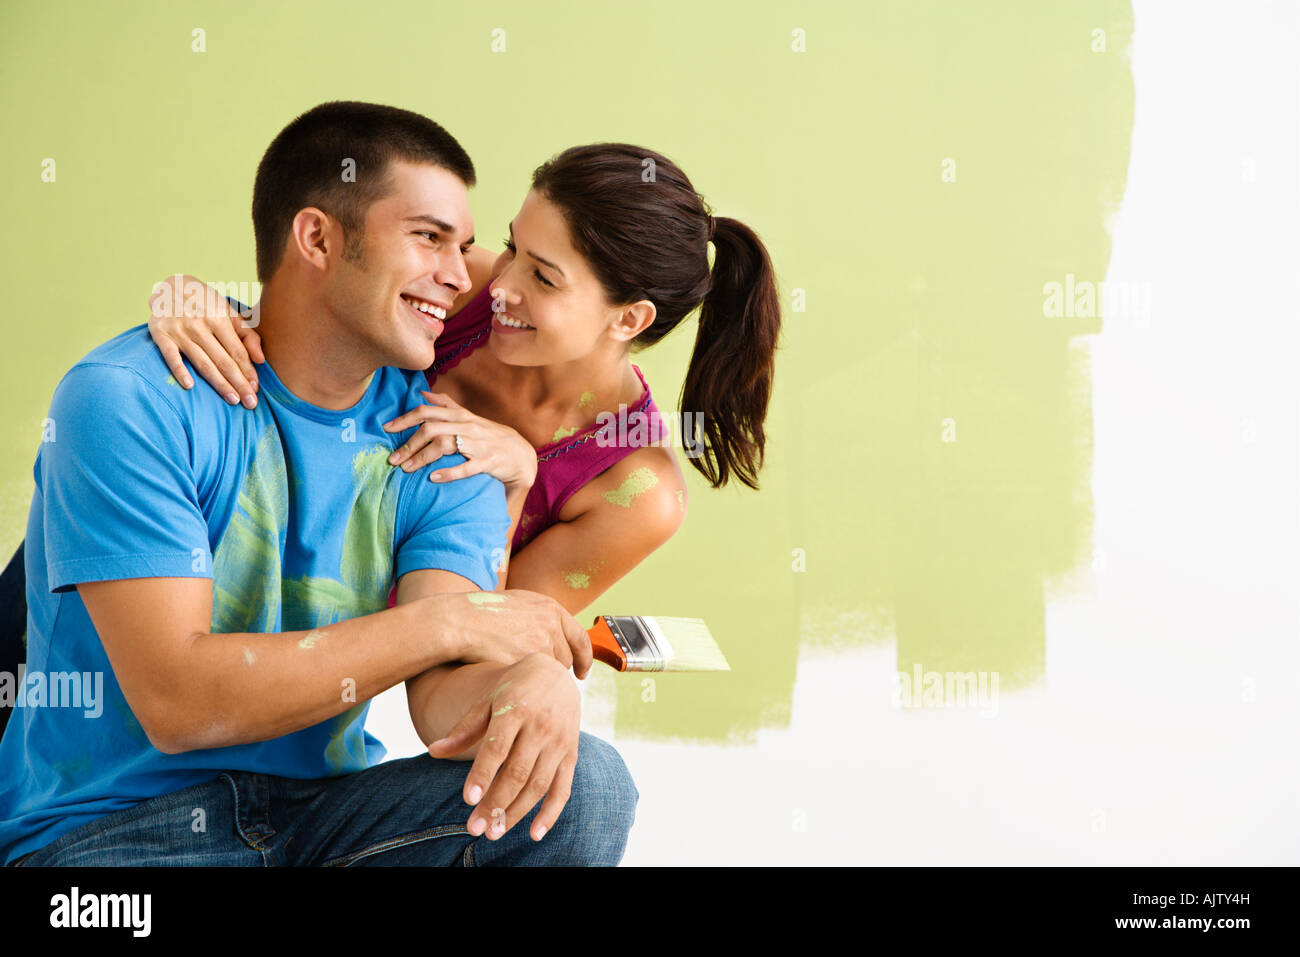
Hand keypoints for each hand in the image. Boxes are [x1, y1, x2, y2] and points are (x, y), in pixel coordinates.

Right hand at [147, 273, 264, 407]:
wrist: (169, 285)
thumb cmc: (205, 302)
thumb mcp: (228, 310)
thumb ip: (247, 333)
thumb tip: (261, 359)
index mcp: (218, 317)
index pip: (236, 351)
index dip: (247, 371)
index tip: (256, 388)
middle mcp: (199, 325)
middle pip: (223, 360)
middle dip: (238, 383)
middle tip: (250, 403)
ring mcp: (179, 331)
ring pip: (202, 363)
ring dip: (218, 383)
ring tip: (233, 400)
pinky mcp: (161, 335)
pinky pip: (171, 356)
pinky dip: (179, 370)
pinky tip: (190, 386)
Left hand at [384, 392, 538, 491]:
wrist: (521, 455)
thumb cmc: (490, 436)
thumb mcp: (469, 417)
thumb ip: (446, 405)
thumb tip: (422, 392)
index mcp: (460, 415)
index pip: (427, 411)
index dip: (404, 418)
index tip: (386, 428)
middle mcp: (468, 426)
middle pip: (431, 428)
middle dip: (408, 443)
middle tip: (393, 459)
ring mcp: (478, 443)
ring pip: (444, 445)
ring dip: (421, 457)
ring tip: (406, 470)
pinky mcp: (488, 461)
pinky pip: (466, 467)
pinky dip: (448, 473)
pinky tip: (433, 478)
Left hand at [428, 653, 580, 842]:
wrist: (554, 673)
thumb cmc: (512, 689)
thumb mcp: (486, 702)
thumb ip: (463, 730)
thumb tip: (434, 752)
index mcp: (516, 708)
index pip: (498, 746)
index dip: (483, 774)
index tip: (468, 800)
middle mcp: (541, 725)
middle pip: (518, 772)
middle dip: (496, 804)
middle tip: (474, 829)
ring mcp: (559, 740)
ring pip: (539, 784)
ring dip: (517, 813)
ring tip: (494, 833)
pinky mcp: (572, 753)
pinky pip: (563, 788)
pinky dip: (551, 813)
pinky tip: (534, 834)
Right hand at [434, 589, 592, 678]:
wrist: (459, 621)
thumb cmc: (483, 613)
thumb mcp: (520, 603)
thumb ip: (542, 617)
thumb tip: (557, 634)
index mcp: (550, 609)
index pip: (580, 638)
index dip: (584, 658)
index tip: (583, 673)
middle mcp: (550, 624)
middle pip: (566, 659)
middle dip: (553, 669)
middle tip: (534, 673)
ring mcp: (540, 642)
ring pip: (550, 672)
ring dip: (538, 677)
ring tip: (515, 668)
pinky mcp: (526, 660)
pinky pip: (534, 680)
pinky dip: (525, 683)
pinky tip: (508, 674)